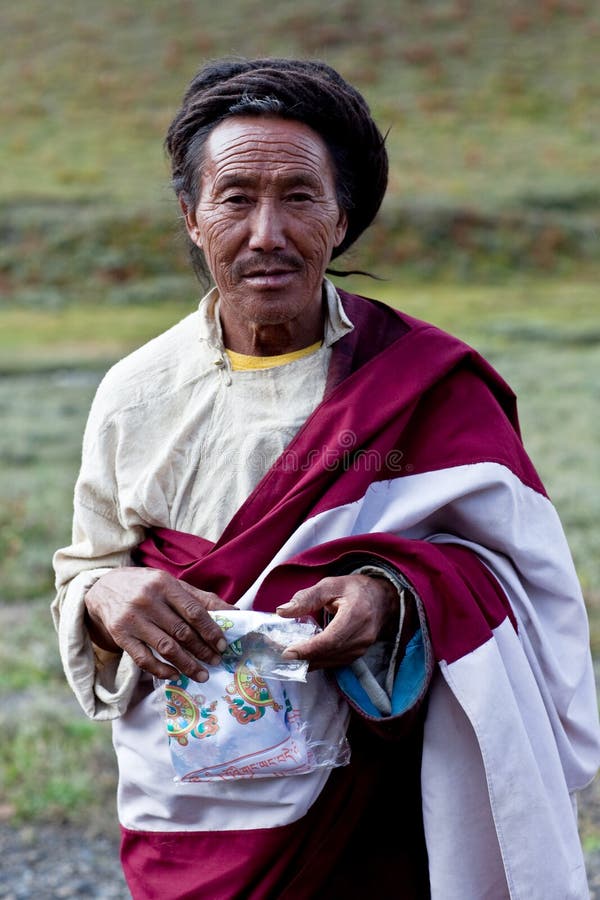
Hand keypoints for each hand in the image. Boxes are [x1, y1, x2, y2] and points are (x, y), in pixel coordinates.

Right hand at [84, 567, 231, 681]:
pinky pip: (143, 659)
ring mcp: (132, 619)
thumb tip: (234, 611)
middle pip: (181, 631)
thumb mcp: (171, 584)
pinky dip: (161, 670)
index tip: (223, 645)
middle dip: (202, 650)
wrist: (103, 588)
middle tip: (216, 662)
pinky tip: (175, 675)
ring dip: (187, 664)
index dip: (211, 630)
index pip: (193, 611)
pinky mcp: (120, 636)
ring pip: (165, 647)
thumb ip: (200, 598)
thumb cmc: (146, 587)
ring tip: (201, 674)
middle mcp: (147, 600)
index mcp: (164, 584)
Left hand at [276, 574, 398, 668]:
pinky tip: (303, 659)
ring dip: (309, 662)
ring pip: (332, 661)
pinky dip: (318, 662)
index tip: (287, 652)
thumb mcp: (330, 585)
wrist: (382, 599)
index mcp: (357, 615)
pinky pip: (336, 662)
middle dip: (303, 657)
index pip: (331, 639)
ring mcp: (362, 648)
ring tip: (287, 658)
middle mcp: (363, 635)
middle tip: (279, 655)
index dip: (309, 649)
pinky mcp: (358, 654)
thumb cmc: (354, 589)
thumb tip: (282, 611)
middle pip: (330, 653)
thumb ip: (307, 597)